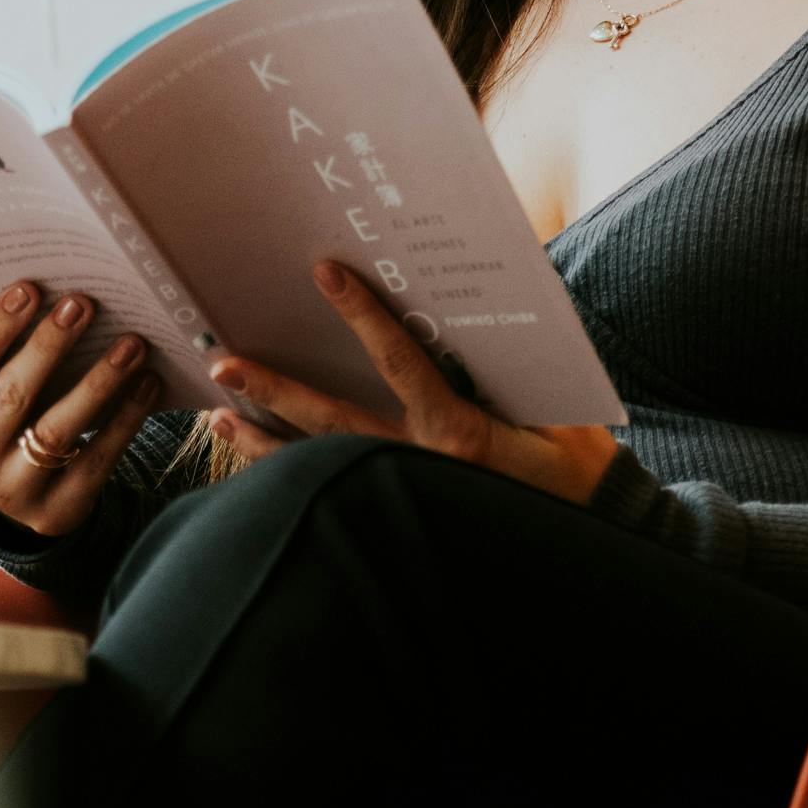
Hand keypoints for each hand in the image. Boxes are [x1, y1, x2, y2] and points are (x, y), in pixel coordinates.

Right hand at [0, 280, 160, 534]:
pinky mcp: (56, 512)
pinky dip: (125, 417)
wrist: (21, 493)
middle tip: (82, 303)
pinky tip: (147, 381)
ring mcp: (11, 494)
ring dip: (98, 380)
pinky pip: (97, 458)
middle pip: (10, 397)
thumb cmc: (1, 418)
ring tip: (130, 342)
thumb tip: (47, 291)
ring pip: (57, 429)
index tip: (29, 287)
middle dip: (48, 345)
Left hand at [208, 262, 619, 506]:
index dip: (363, 316)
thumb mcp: (560, 411)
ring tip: (218, 416)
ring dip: (265, 443)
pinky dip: (290, 476)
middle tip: (225, 364)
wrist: (589, 534)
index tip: (326, 273)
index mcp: (462, 434)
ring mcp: (406, 497)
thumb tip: (479, 299)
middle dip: (277, 393)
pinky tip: (255, 459)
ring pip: (321, 468)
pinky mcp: (400, 514)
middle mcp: (423, 468)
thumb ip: (508, 365)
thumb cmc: (576, 467)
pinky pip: (333, 494)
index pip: (401, 365)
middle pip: (335, 426)